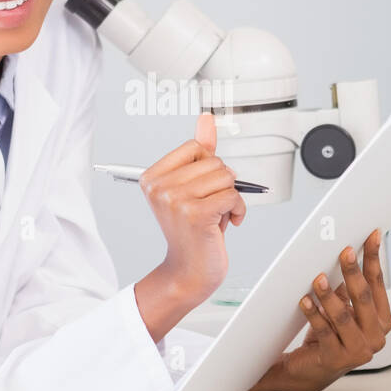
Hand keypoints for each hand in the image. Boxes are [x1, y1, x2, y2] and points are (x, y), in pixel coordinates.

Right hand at [138, 112, 246, 308]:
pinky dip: (238, 210)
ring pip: (225, 178)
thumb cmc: (192, 230)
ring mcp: (175, 200)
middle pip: (213, 161)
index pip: (195, 148)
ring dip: (230, 198)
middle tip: (210, 206)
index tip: (202, 188)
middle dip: (222, 184)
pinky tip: (227, 223)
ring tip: (217, 215)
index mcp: (152, 177)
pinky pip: (232, 196)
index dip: (208, 166)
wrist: (189, 271)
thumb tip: (206, 119)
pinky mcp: (195, 214)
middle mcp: (159, 187)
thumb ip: (200, 151)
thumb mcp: (193, 186)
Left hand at [242, 230, 390, 390]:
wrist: (312, 370)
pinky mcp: (336, 359)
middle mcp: (375, 337)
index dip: (373, 259)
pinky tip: (305, 301)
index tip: (371, 236)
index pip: (377, 284)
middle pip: (363, 297)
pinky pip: (324, 330)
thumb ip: (347, 287)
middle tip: (343, 252)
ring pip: (343, 315)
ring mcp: (358, 350)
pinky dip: (314, 313)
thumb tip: (346, 253)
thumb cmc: (330, 335)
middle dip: (353, 271)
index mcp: (382, 321)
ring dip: (329, 294)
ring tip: (318, 278)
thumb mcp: (343, 308)